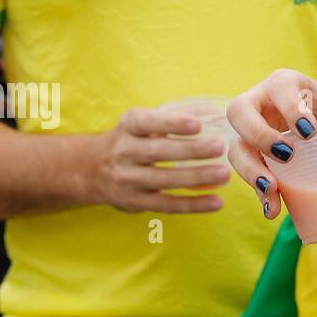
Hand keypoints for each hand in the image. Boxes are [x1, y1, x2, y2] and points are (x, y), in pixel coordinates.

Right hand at [87, 107, 230, 212]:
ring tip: (224, 174)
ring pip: (164, 180)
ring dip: (196, 177)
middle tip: (220, 147)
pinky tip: (217, 202)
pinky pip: (166, 205)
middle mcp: (123, 152)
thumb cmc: (133, 139)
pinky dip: (193, 204)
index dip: (172, 123)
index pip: (148, 122)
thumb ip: (175, 116)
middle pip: (158, 152)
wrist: (91, 169)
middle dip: (191, 150)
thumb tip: (216, 111)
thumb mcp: (143, 121)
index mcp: (129, 126)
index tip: (197, 125)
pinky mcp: (134, 203)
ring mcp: (127, 180)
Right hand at [226, 69, 316, 221]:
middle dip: (258, 133)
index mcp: (287, 84)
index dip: (289, 107)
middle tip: (287, 155)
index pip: (280, 87)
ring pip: (236, 147)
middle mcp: (261, 104)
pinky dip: (257, 193)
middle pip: (239, 110)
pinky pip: (244, 175)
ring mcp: (251, 133)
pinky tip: (273, 209)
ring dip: (249, 169)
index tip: (309, 132)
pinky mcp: (252, 160)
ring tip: (273, 189)